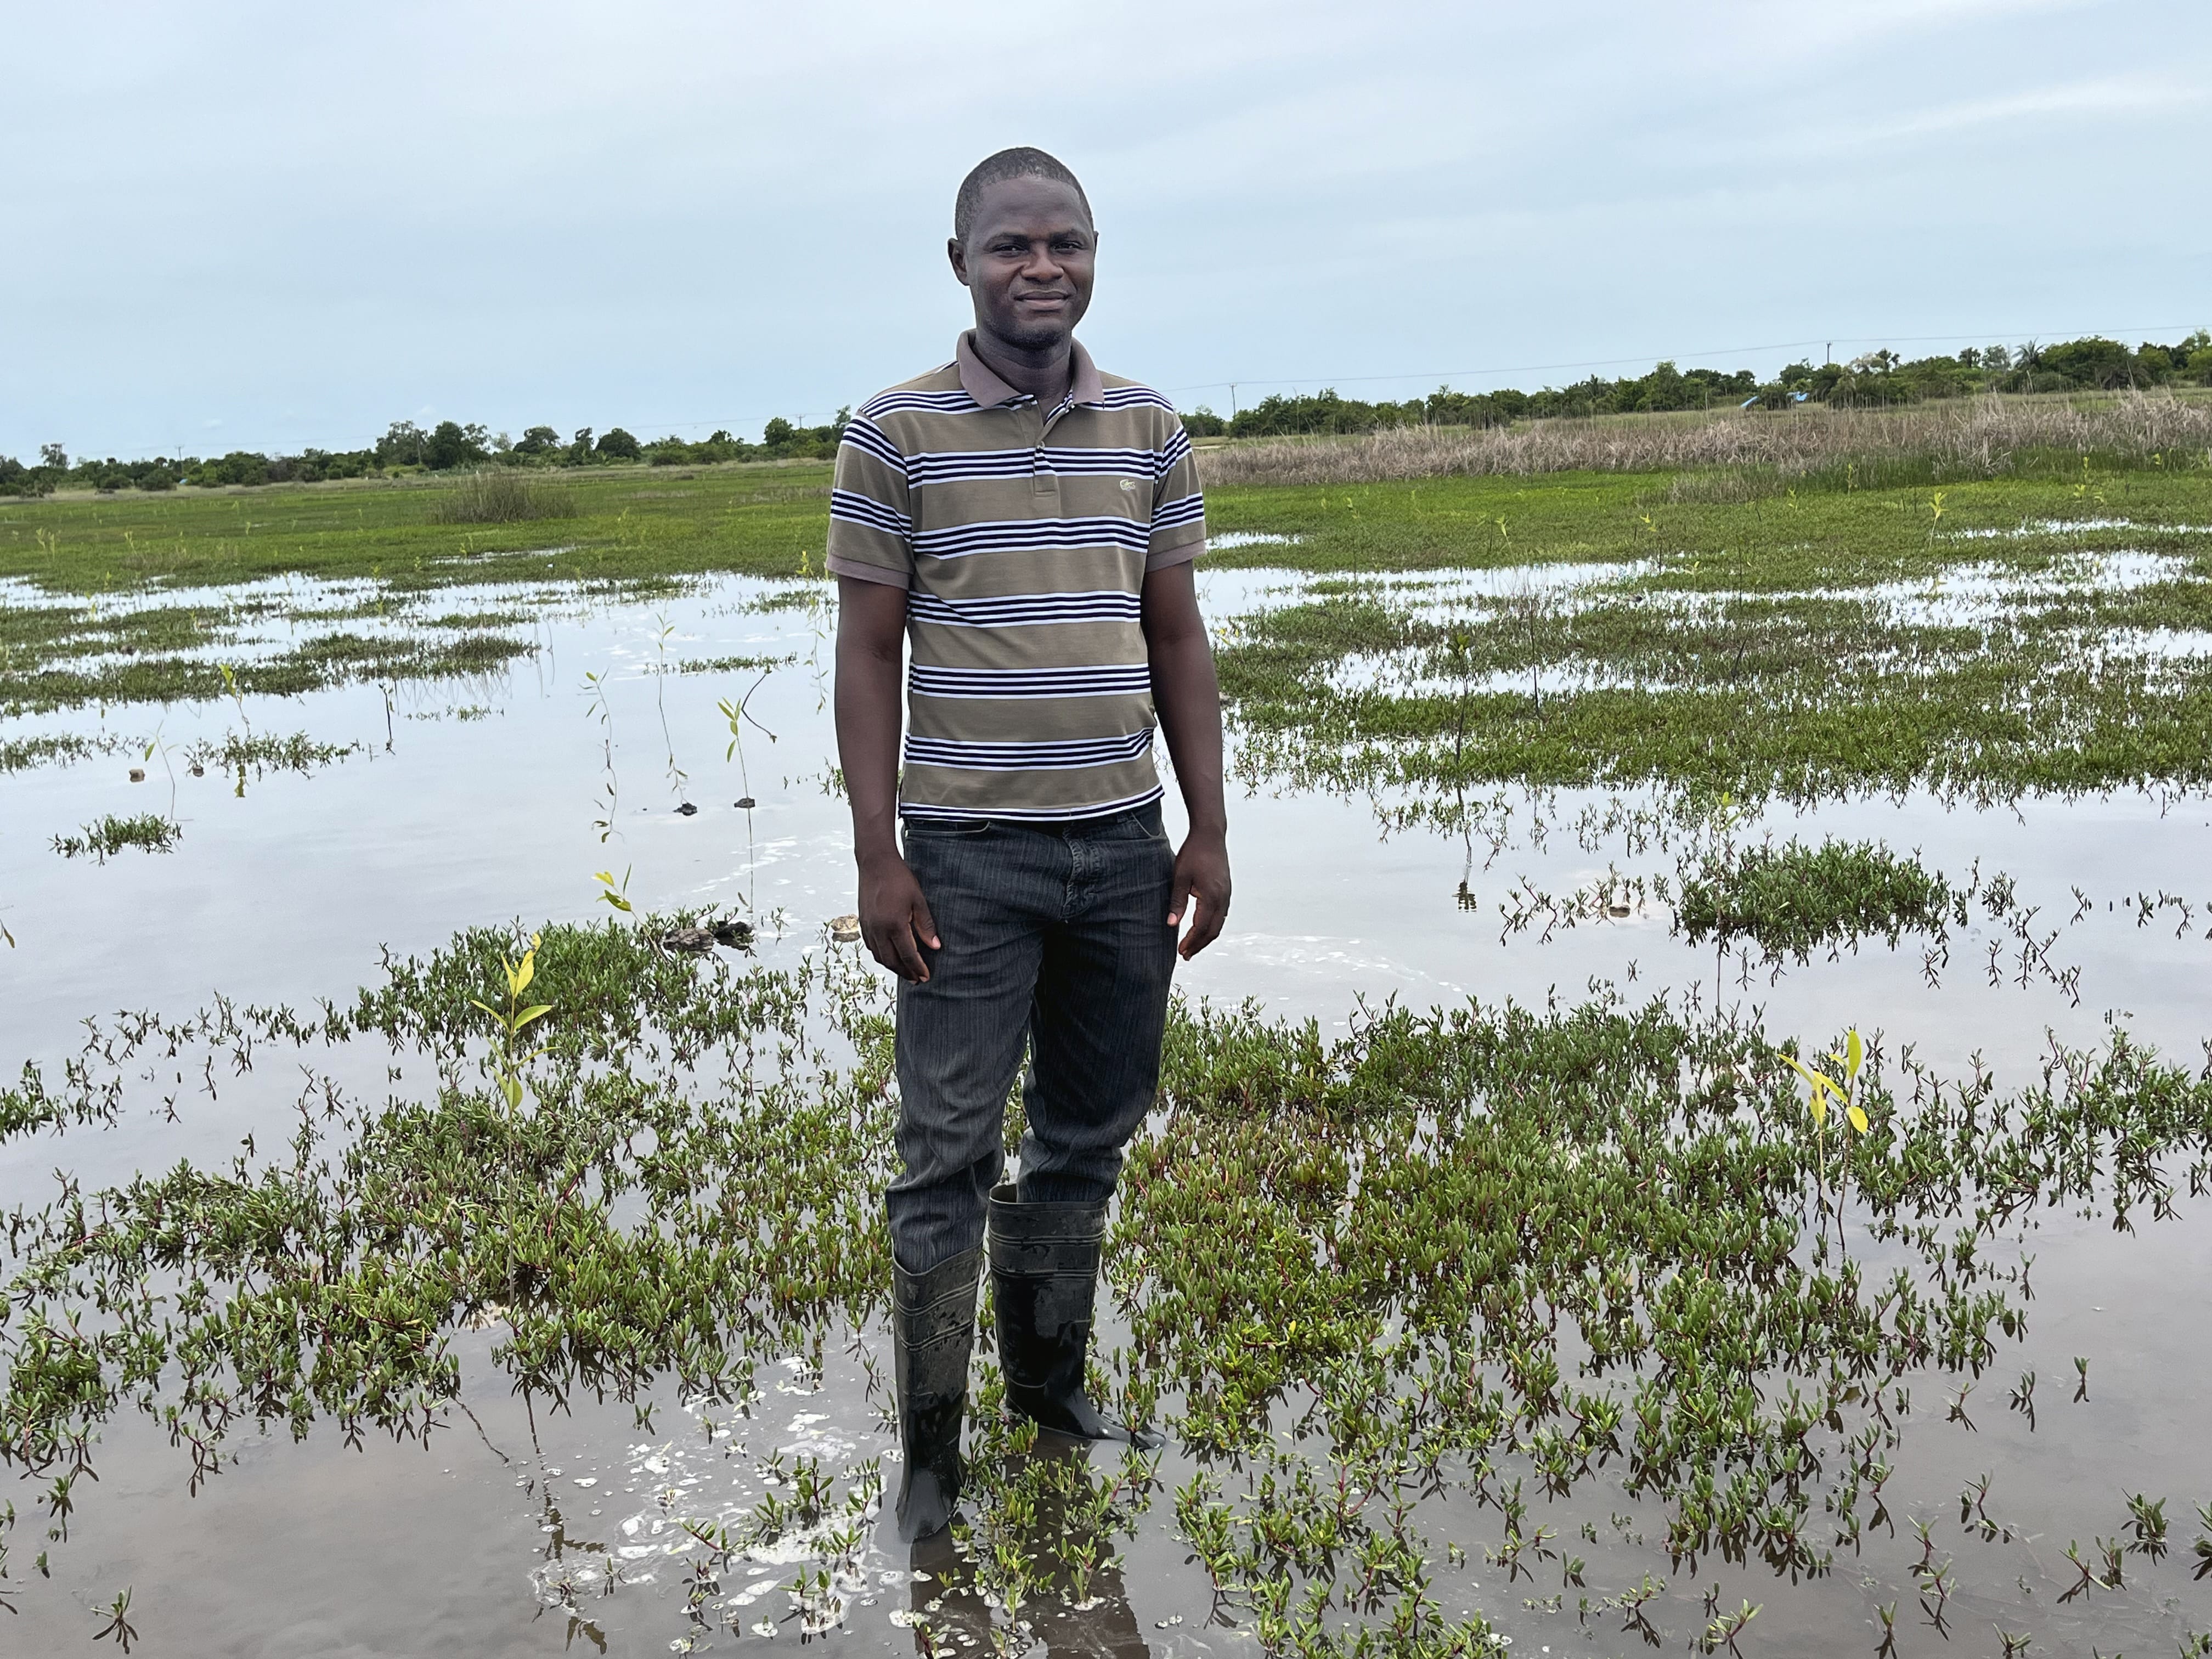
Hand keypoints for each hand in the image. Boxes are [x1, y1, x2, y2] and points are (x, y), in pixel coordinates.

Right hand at [859, 852, 938, 980]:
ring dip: (893, 966)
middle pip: (892, 961)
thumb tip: (935, 946)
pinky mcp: (862, 923)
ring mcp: (868, 927)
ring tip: (906, 971)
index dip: (918, 968)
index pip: (908, 955)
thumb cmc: (899, 878)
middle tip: (917, 979)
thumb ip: (926, 925)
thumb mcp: (918, 900)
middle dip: (905, 973)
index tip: (926, 977)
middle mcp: (878, 929)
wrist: (875, 863)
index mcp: (894, 924)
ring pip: (880, 956)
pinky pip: (872, 947)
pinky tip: (891, 955)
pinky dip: (882, 955)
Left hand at [1167, 828, 1229, 959]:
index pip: (1201, 928)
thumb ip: (1177, 902)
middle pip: (1213, 930)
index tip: (1181, 951)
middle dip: (1199, 944)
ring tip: (1193, 945)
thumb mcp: (1179, 878)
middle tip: (1186, 954)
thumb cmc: (1193, 853)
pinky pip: (1221, 914)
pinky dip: (1212, 925)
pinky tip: (1202, 927)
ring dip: (1206, 936)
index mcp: (1211, 897)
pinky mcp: (1226, 889)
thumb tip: (1171, 924)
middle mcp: (1223, 898)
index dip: (1191, 942)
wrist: (1210, 834)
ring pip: (1219, 923)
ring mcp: (1226, 894)